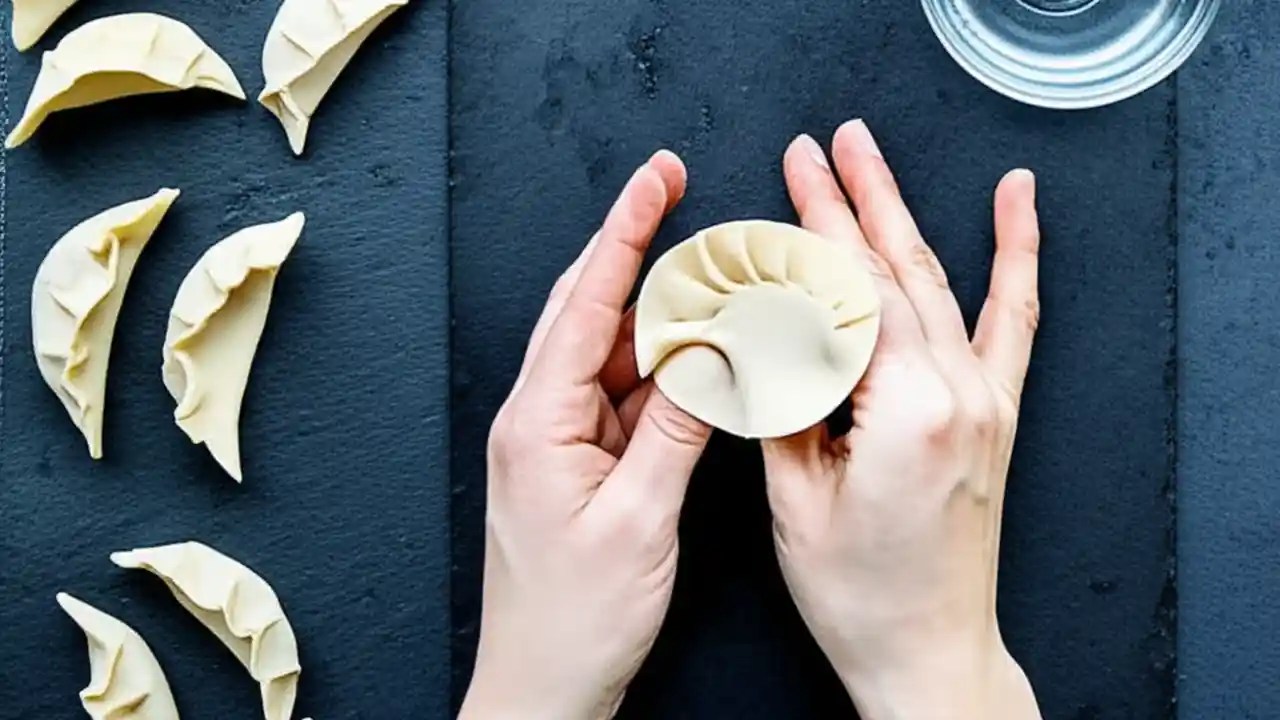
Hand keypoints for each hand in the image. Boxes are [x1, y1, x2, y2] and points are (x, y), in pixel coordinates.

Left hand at [459, 151, 712, 719]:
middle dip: (639, 251)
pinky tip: (706, 360)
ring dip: (665, 319)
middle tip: (683, 196)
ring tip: (718, 282)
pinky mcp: (584, 465)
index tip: (655, 178)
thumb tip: (715, 354)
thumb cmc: (575, 620)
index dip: (625, 232)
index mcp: (538, 421)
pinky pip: (629, 399)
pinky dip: (668, 376)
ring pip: (616, 355)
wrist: (542, 687)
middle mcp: (541, 419)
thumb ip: (678, 430)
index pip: (586, 303)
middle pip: (593, 312)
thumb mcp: (638, 520)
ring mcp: (561, 441)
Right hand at [765, 121, 1042, 719]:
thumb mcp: (794, 494)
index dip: (814, 228)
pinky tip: (1016, 207)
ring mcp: (985, 400)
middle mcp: (958, 394)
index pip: (852, 291)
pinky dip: (1015, 256)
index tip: (790, 178)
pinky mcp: (995, 412)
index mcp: (906, 411)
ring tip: (871, 161)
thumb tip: (759, 323)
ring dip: (901, 215)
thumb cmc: (861, 593)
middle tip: (822, 147)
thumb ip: (782, 398)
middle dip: (853, 200)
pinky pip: (1010, 318)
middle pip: (896, 272)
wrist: (928, 651)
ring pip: (938, 283)